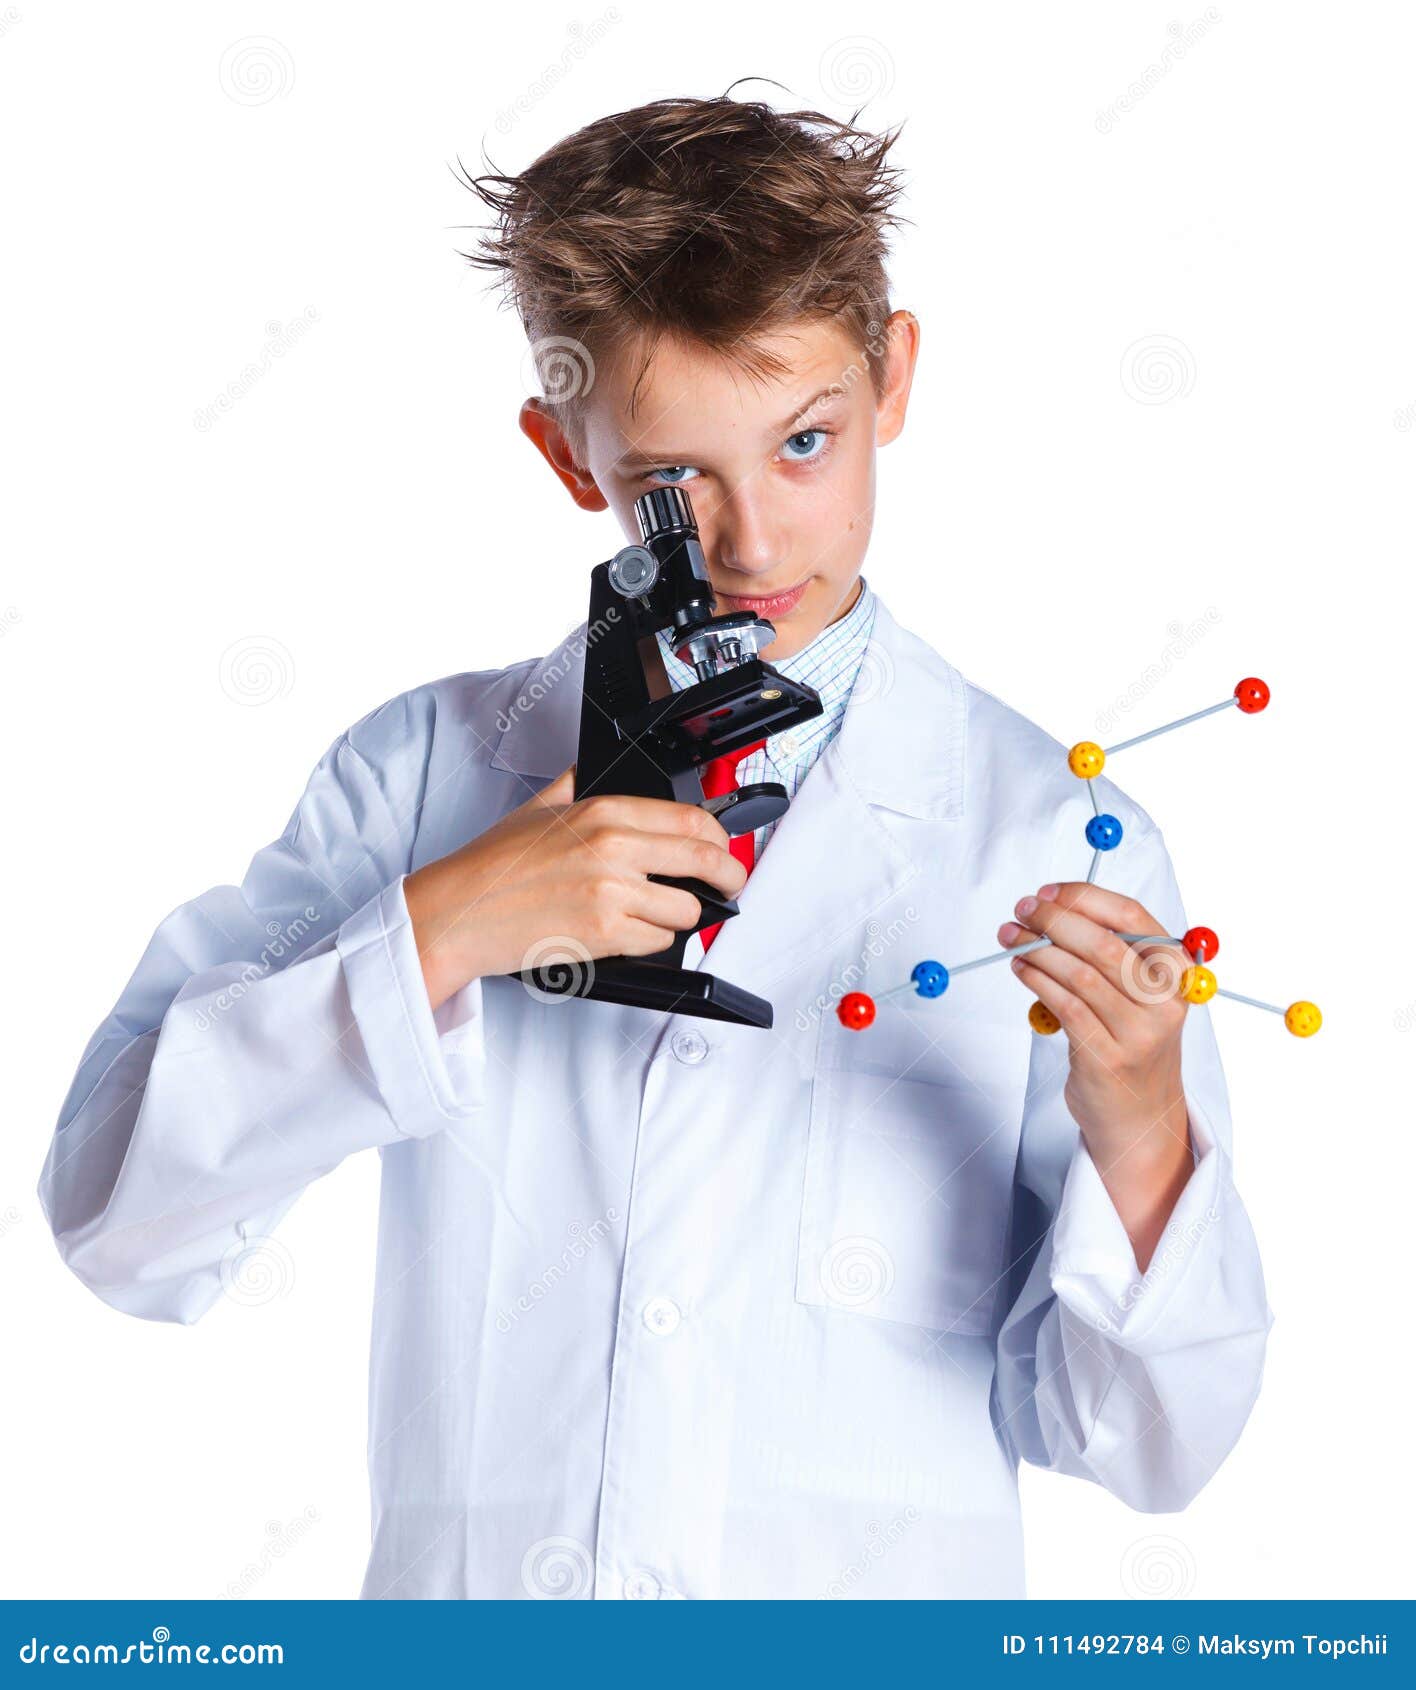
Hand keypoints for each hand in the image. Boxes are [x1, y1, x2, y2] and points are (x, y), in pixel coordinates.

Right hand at [403, 765, 747, 1010]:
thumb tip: (595, 770)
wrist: (458, 912)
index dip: (720, 839)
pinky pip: (658, 941)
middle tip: (730, 886)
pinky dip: (651, 941)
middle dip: (729, 877)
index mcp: (602, 811)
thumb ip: (575, 785)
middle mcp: (614, 847)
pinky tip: (626, 932)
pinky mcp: (606, 933)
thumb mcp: (537, 806)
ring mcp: (612, 891)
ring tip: (655, 913)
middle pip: (705, 859)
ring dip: (679, 916)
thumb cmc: (490, 867)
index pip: (690, 819)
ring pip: (686, 909)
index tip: (723, 850)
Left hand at [997, 881, 1194, 1268]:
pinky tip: (1021, 969)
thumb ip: (1108, 951)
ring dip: (1036, 949)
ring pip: (1079, 974)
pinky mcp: (1108, 1059)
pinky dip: (1037, 981)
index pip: (1132, 917)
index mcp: (1176, 972)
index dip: (1084, 898)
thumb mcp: (1136, 993)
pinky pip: (1065, 1007)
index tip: (1047, 892)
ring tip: (1011, 938)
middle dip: (1053, 920)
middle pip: (1102, 944)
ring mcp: (1139, 1033)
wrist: (1140, 1117)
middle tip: (1021, 911)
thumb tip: (1050, 906)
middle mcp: (1164, 1001)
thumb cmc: (1130, 1041)